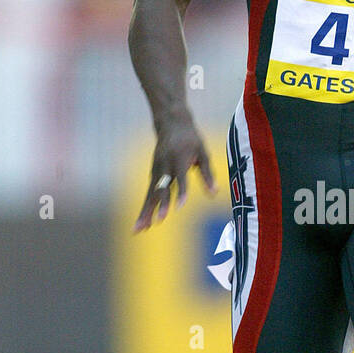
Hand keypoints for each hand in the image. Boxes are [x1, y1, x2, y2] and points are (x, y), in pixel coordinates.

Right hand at [134, 116, 215, 231]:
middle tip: (157, 223)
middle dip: (159, 206)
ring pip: (150, 194)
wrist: (171, 122)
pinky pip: (149, 193)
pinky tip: (142, 223)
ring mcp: (156, 170)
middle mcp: (165, 165)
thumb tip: (215, 193)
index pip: (181, 178)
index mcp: (179, 158)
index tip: (179, 208)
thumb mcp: (203, 153)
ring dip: (145, 212)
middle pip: (160, 188)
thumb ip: (207, 174)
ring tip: (138, 230)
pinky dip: (145, 208)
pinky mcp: (153, 174)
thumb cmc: (191, 139)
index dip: (181, 192)